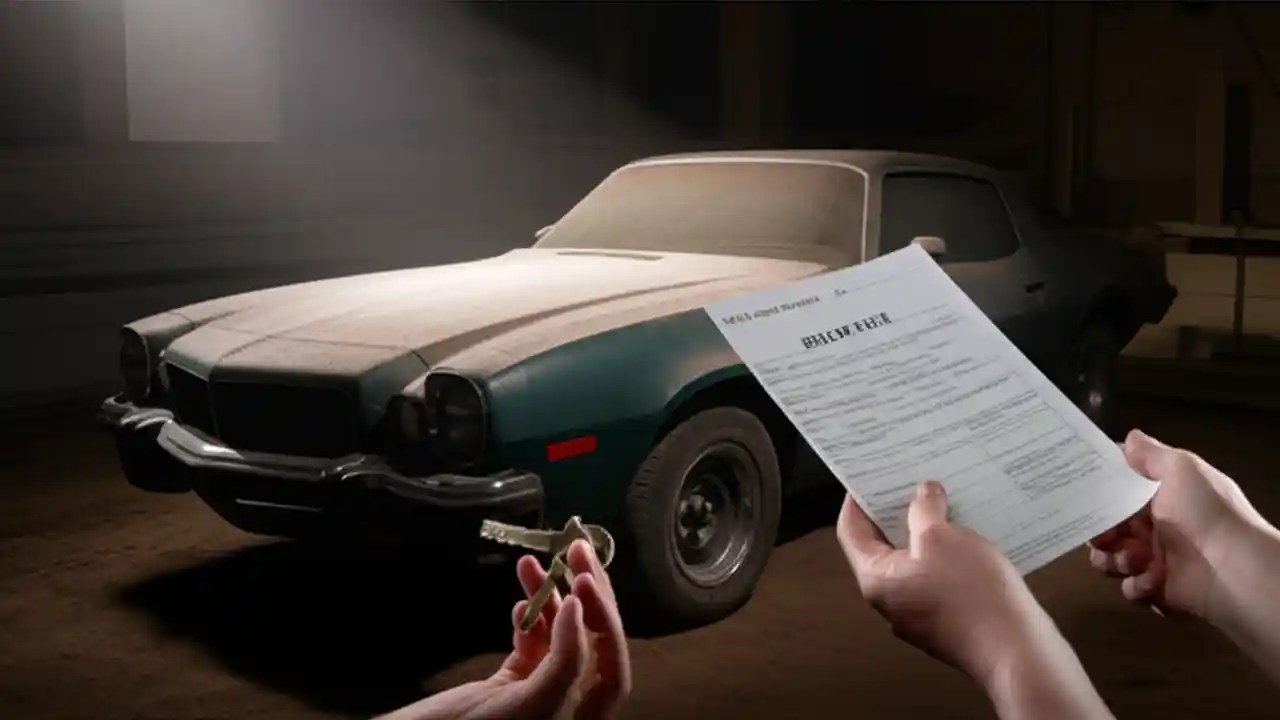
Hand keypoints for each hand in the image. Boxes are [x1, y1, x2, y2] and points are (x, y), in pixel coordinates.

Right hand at [379, 539, 630, 719]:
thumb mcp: (528, 707)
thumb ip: (562, 662)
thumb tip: (579, 605)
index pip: (611, 668)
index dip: (605, 623)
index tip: (583, 580)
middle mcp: (566, 711)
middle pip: (591, 648)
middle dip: (587, 597)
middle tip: (574, 548)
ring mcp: (538, 698)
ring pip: (558, 639)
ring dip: (550, 598)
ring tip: (531, 562)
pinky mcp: (509, 689)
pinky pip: (529, 646)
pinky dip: (527, 621)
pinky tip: (517, 603)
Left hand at [838, 483, 1114, 718]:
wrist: (1016, 650)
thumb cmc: (972, 594)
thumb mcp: (942, 537)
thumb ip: (924, 510)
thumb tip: (923, 494)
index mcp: (876, 579)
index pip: (851, 532)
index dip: (858, 500)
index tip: (870, 475)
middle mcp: (891, 601)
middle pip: (882, 547)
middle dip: (898, 513)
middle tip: (912, 482)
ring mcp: (919, 614)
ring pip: (915, 563)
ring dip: (927, 533)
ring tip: (944, 502)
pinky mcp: (947, 621)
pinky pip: (938, 580)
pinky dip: (947, 555)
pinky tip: (968, 536)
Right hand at [1088, 428, 1273, 620]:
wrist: (1235, 568)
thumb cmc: (1206, 512)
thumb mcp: (1181, 469)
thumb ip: (1151, 454)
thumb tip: (1129, 438)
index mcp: (1163, 497)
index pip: (1120, 492)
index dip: (1100, 492)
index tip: (1080, 493)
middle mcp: (1157, 526)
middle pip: (1109, 527)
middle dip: (1100, 531)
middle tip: (1102, 535)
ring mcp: (1155, 559)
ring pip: (1112, 558)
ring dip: (1114, 559)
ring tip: (1132, 559)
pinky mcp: (1156, 589)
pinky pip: (1130, 587)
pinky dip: (1135, 584)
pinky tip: (1150, 579)